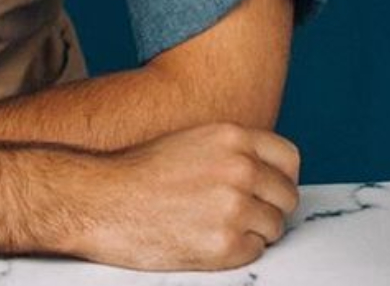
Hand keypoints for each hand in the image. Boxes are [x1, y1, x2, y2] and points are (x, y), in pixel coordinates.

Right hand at [54, 122, 301, 269]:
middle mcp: (240, 168)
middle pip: (286, 197)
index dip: (280, 179)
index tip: (270, 192)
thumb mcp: (193, 142)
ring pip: (273, 227)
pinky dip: (236, 253)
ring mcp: (234, 206)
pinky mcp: (224, 244)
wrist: (100, 201)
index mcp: (234, 138)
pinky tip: (206, 243)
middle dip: (269, 209)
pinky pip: (253, 251)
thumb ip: (233, 153)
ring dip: (253, 233)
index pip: (289, 160)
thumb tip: (265, 176)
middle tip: (243, 218)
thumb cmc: (138, 174)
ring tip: (217, 230)